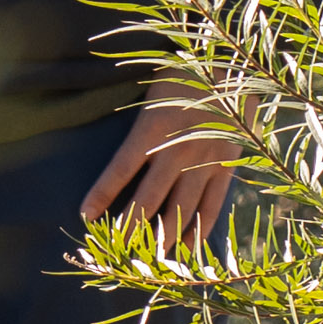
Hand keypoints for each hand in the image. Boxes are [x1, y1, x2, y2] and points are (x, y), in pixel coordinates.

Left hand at [82, 78, 240, 248]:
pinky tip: (187, 249)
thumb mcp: (153, 89)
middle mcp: (176, 152)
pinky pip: (211, 207)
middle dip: (129, 230)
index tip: (86, 217)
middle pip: (147, 201)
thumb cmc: (187, 71)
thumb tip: (121, 148)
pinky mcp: (227, 168)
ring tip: (150, 260)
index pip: (119, 170)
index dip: (101, 196)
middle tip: (116, 252)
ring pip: (179, 211)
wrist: (237, 63)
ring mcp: (204, 163)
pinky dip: (198, 231)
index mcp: (152, 129)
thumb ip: (139, 120)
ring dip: (162, 239)